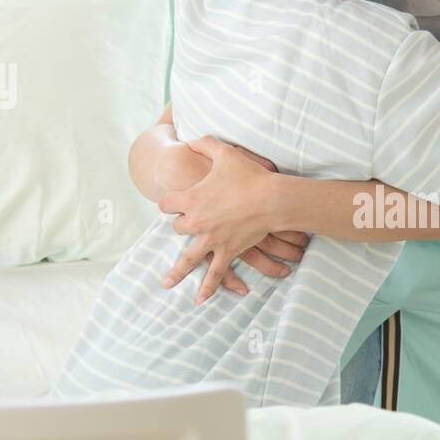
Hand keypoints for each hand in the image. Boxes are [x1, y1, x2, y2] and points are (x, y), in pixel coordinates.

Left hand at [159, 136, 308, 303]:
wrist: (272, 198)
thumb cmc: (249, 175)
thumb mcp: (224, 153)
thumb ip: (204, 144)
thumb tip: (191, 140)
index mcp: (191, 200)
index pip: (167, 204)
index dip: (169, 202)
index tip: (171, 203)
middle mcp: (196, 222)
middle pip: (178, 228)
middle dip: (181, 226)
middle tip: (187, 225)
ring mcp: (211, 240)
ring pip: (188, 259)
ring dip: (177, 272)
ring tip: (167, 284)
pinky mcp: (227, 251)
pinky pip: (215, 273)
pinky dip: (208, 287)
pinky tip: (199, 300)